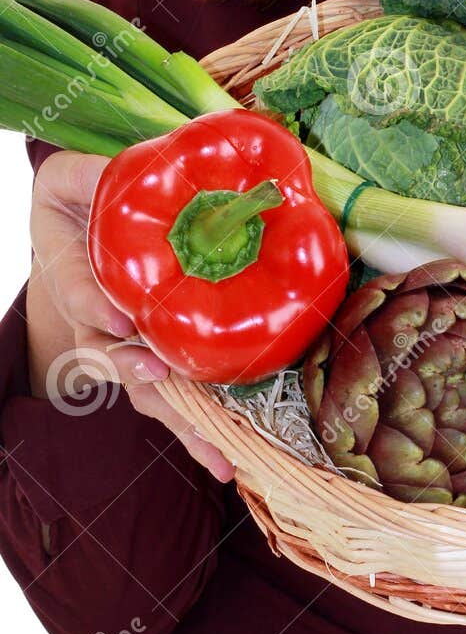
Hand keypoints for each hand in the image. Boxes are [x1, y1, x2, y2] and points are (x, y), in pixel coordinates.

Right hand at [26, 149, 234, 483]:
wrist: (85, 228)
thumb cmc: (80, 201)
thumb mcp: (69, 179)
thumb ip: (87, 175)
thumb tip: (112, 173)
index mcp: (74, 275)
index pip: (80, 294)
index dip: (97, 306)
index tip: (119, 319)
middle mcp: (99, 321)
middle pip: (112, 358)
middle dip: (137, 373)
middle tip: (157, 377)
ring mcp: (129, 347)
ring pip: (147, 390)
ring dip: (178, 421)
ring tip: (214, 452)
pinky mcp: (162, 359)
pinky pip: (178, 397)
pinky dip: (199, 431)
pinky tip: (227, 460)